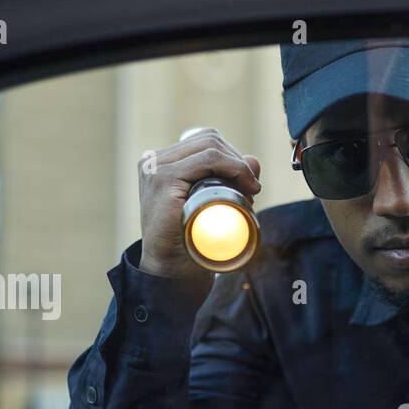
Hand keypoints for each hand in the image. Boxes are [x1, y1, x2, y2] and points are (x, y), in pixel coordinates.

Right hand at [137, 127, 261, 277]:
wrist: (171, 269)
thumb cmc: (190, 240)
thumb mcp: (212, 204)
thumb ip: (231, 181)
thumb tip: (254, 161)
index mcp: (161, 162)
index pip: (204, 141)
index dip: (232, 155)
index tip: (249, 181)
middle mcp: (155, 160)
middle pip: (208, 140)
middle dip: (237, 159)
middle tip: (252, 187)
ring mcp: (156, 168)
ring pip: (210, 147)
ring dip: (238, 164)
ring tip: (251, 188)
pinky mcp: (163, 179)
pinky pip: (206, 159)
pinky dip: (231, 165)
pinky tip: (244, 181)